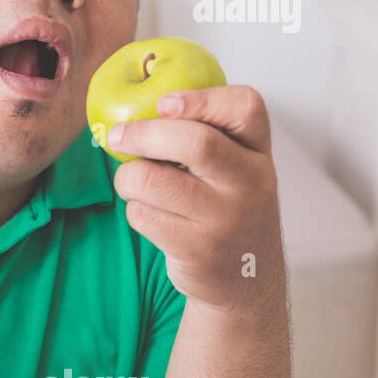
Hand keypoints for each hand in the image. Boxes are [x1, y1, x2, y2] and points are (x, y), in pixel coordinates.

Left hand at [106, 86, 284, 317]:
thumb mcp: (235, 168)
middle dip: (143, 134)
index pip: (245, 107)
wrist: (247, 279)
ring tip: (134, 182)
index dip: (201, 98)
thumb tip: (136, 111)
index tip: (164, 103)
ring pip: (151, 180)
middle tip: (118, 136)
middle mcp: (250, 183)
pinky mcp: (197, 250)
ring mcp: (225, 220)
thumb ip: (204, 135)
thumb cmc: (227, 209)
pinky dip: (134, 209)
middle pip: (194, 143)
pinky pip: (142, 215)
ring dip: (128, 177)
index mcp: (258, 152)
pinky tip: (150, 214)